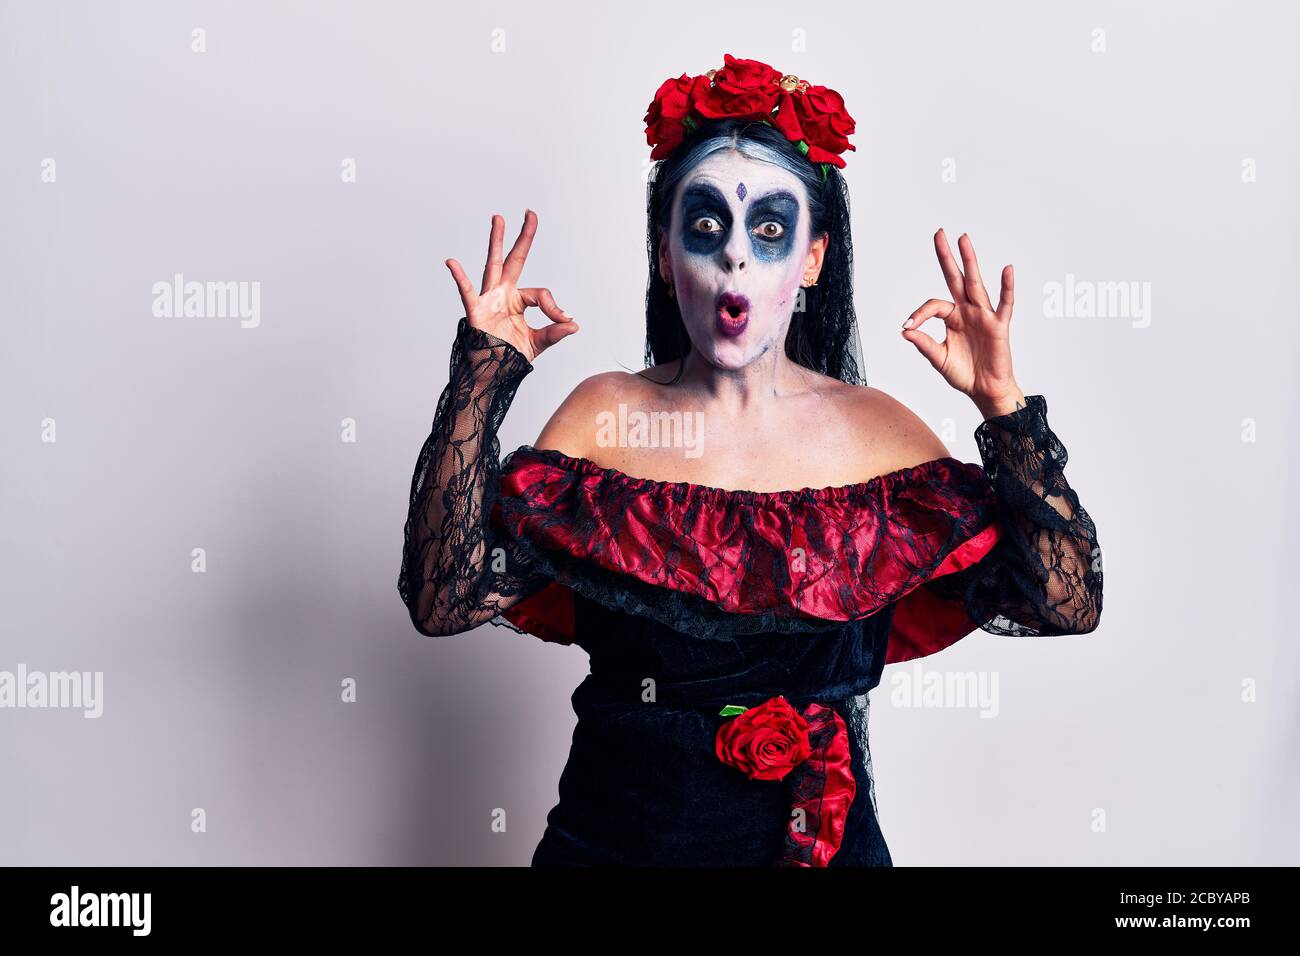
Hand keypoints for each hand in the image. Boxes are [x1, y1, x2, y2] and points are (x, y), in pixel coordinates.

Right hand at [444, 209, 578, 362]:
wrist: (492, 374)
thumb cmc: (510, 356)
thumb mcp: (538, 343)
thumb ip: (554, 332)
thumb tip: (574, 324)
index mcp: (517, 300)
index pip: (540, 294)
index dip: (555, 307)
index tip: (564, 320)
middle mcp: (502, 294)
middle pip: (514, 260)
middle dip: (523, 238)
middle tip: (530, 213)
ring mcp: (488, 300)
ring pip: (493, 265)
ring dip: (496, 242)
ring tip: (499, 218)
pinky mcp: (475, 311)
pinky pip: (466, 291)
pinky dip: (459, 277)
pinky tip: (451, 262)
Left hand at [901, 229, 1024, 417]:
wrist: (985, 390)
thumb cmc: (964, 374)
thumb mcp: (939, 359)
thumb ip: (924, 345)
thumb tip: (904, 330)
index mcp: (952, 318)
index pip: (933, 306)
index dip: (919, 314)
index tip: (907, 325)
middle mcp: (967, 312)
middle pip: (956, 279)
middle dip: (947, 257)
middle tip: (940, 233)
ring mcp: (984, 316)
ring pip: (976, 284)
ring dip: (970, 261)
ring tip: (963, 239)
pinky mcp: (999, 326)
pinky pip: (1005, 304)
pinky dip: (1007, 287)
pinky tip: (1007, 269)